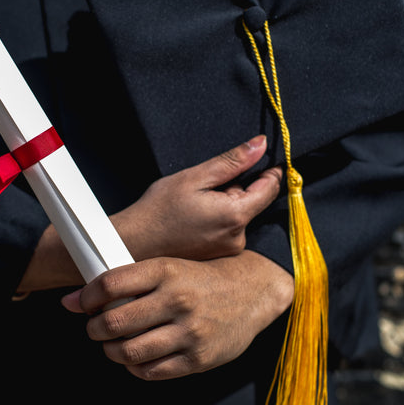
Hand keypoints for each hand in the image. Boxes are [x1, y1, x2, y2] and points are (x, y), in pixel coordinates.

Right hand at [16, 136, 281, 293]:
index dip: (269, 173)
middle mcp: (238, 239)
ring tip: (195, 206)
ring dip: (226, 206)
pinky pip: (228, 232)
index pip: (270, 189)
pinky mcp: (219, 258)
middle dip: (236, 190)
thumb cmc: (158, 209)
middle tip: (206, 187)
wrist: (133, 243)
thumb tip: (261, 145)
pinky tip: (194, 221)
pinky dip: (217, 222)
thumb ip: (232, 162)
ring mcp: (229, 252)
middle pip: (252, 204)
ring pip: (238, 217)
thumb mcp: (194, 177)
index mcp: (235, 216)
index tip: (263, 161)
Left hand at [61, 250, 293, 379]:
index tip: (80, 303)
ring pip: (129, 352)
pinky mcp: (199, 358)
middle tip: (94, 327)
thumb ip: (129, 280)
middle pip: (113, 322)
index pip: (110, 284)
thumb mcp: (170, 266)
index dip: (86, 297)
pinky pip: (151, 372)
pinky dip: (135, 367)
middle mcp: (178, 300)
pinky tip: (137, 357)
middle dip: (94, 329)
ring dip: (111, 351)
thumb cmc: (201, 278)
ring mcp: (190, 331)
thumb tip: (74, 300)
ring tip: (113, 344)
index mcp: (167, 270)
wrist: (253, 291)